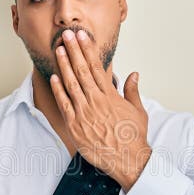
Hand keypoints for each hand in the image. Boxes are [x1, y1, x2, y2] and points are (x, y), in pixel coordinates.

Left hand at [50, 29, 151, 191]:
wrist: (128, 160)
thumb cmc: (133, 137)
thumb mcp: (138, 111)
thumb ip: (132, 91)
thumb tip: (134, 75)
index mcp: (111, 95)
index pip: (96, 67)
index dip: (88, 50)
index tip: (82, 37)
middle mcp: (96, 101)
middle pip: (82, 70)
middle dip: (74, 50)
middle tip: (66, 34)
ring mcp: (84, 113)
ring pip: (71, 84)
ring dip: (64, 65)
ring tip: (59, 49)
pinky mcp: (75, 126)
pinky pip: (64, 104)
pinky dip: (59, 90)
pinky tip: (54, 77)